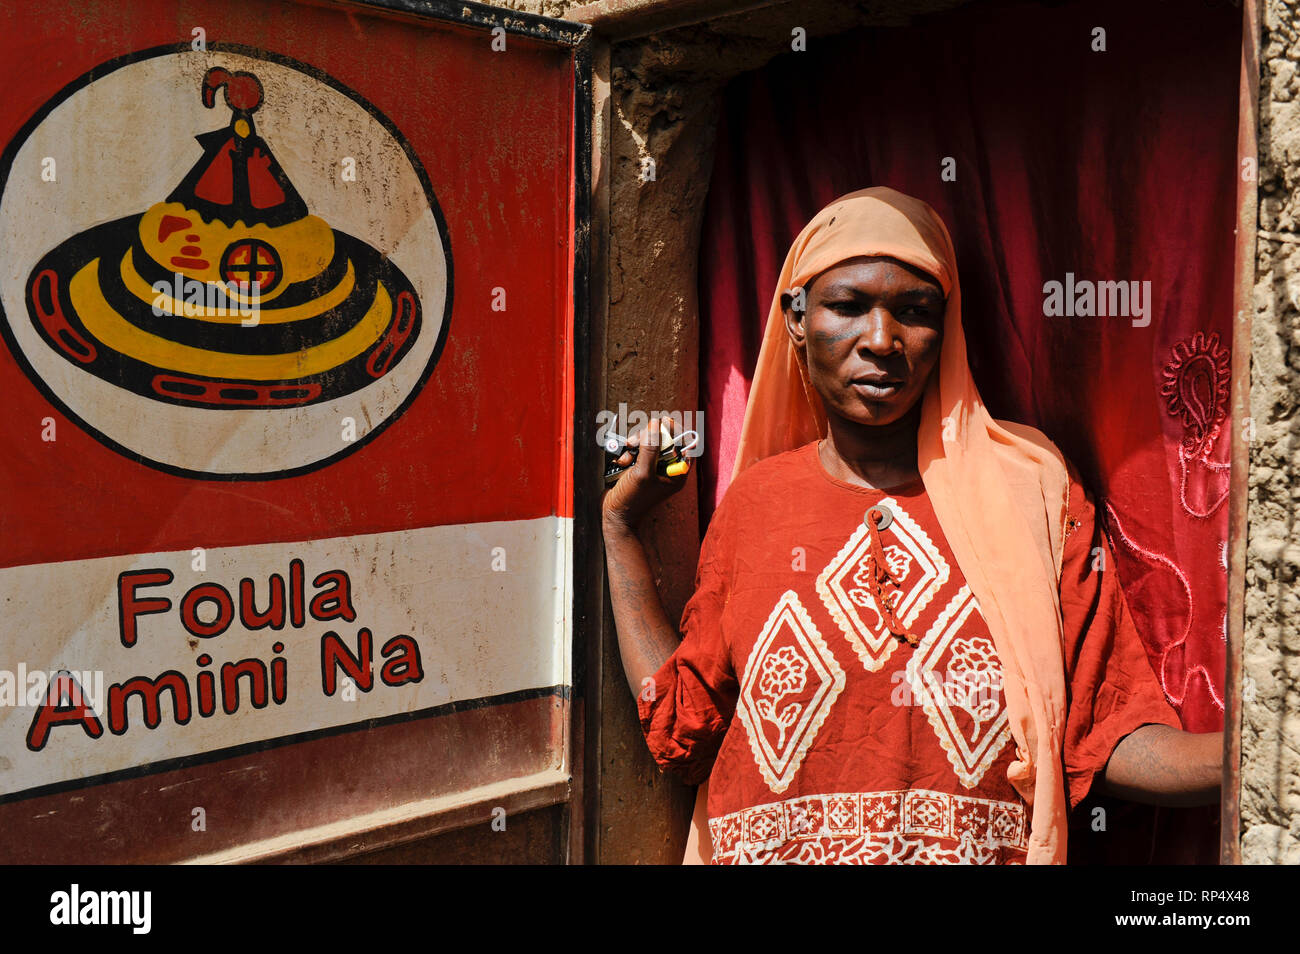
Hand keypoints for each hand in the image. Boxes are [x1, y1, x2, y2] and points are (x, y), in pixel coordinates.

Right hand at [601, 416, 689, 532]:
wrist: (615, 515)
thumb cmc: (633, 500)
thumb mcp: (643, 473)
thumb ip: (650, 448)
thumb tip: (655, 425)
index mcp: (677, 472)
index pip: (685, 444)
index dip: (676, 430)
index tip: (664, 421)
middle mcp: (667, 468)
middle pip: (663, 439)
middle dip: (647, 438)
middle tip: (634, 443)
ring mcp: (652, 467)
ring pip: (647, 443)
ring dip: (634, 446)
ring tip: (625, 459)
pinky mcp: (639, 466)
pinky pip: (635, 450)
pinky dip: (627, 453)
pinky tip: (621, 463)